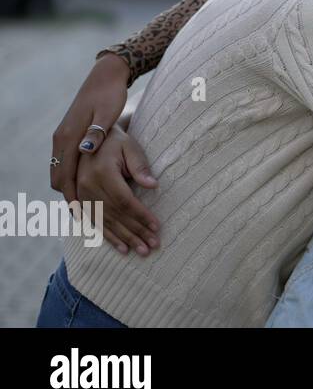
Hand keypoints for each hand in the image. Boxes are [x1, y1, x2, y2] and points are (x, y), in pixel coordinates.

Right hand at [52, 54, 130, 201]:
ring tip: (83, 210)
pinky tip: (81, 189)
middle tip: (83, 219)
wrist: (104, 76)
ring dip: (68, 192)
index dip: (73, 196)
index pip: (65, 174)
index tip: (82, 214)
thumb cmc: (110, 95)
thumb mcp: (108, 113)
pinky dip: (68, 180)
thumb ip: (98, 132)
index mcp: (70, 136)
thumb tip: (87, 151)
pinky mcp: (67, 136)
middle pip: (58, 178)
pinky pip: (62, 165)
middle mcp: (61, 139)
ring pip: (58, 173)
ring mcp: (62, 138)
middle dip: (70, 199)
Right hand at [75, 124, 159, 255]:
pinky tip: (121, 248)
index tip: (157, 227)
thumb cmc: (117, 142)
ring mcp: (81, 194)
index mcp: (102, 172)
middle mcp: (87, 186)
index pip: (125, 200)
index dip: (141, 215)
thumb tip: (154, 185)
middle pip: (115, 215)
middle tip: (153, 246)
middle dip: (136, 232)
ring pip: (105, 222)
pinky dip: (108, 236)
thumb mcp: (131, 147)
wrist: (91, 137)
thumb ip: (141, 166)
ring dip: (124, 238)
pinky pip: (94, 222)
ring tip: (141, 251)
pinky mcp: (80, 200)